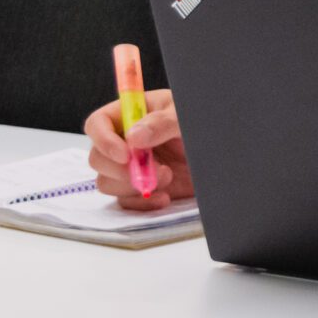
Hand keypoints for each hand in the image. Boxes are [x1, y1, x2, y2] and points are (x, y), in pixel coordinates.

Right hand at [83, 89, 195, 211]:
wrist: (221, 157)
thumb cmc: (200, 127)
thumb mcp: (183, 118)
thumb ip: (162, 123)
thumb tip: (133, 137)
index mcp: (131, 114)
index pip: (97, 124)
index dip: (103, 140)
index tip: (125, 154)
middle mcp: (124, 141)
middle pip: (97, 158)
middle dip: (121, 169)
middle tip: (154, 170)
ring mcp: (129, 167)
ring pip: (106, 182)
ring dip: (133, 185)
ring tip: (168, 176)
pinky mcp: (138, 188)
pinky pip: (124, 201)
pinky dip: (141, 203)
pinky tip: (164, 197)